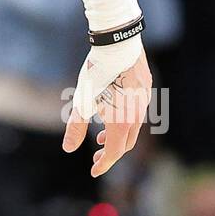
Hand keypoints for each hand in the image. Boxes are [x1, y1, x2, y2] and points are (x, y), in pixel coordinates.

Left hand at [63, 42, 151, 176]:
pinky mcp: (146, 88)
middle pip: (126, 143)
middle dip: (110, 153)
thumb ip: (75, 128)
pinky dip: (125, 120)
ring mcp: (144, 101)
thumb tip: (68, 149)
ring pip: (133, 127)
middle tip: (96, 156)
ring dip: (117, 136)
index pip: (114, 152)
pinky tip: (113, 111)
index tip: (94, 171)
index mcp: (122, 123)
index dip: (104, 164)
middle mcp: (137, 115)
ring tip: (100, 135)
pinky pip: (137, 110)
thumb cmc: (97, 74)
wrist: (117, 45)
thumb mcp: (82, 102)